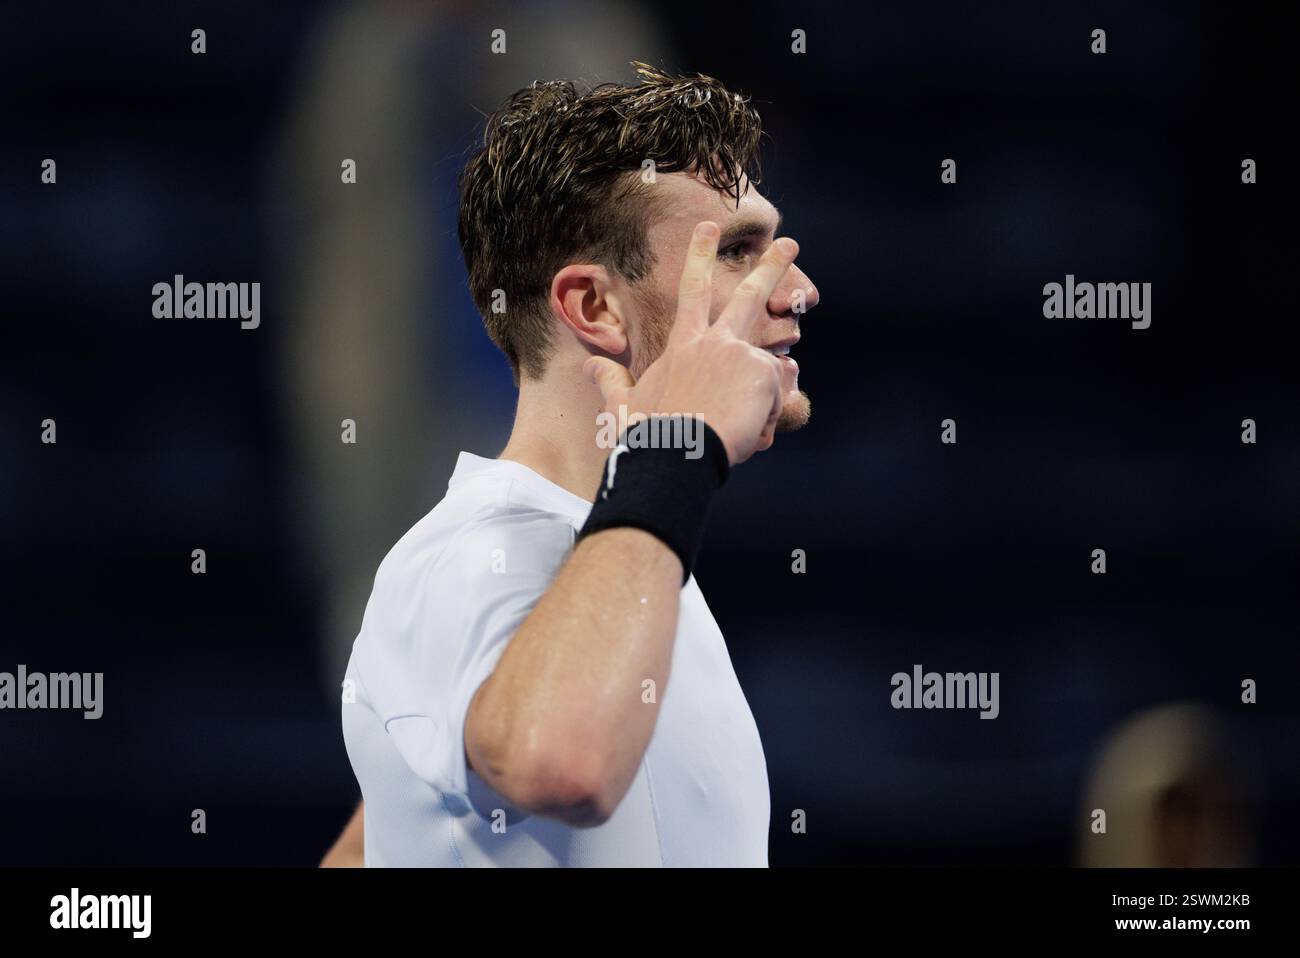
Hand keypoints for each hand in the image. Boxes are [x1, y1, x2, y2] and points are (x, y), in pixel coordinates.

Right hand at [585, 221, 797, 464]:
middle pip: (749, 297)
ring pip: (768, 371)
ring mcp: (742, 356)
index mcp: (684, 345)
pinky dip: (766, 418)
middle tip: (790, 243)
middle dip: (771, 267)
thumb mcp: (621, 403)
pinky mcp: (764, 375)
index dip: (700, 256)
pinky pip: (777, 396)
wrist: (675, 456)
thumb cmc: (647, 434)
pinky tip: (746, 432)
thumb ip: (610, 380)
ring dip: (763, 399)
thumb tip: (589, 365)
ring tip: (741, 424)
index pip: (692, 291)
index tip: (708, 227)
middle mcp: (715, 342)